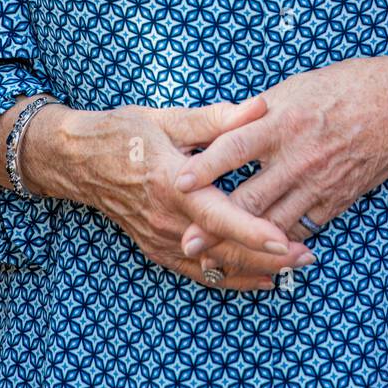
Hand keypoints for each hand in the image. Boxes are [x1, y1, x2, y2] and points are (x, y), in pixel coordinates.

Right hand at [23, 95, 309, 290]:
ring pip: (213, 267)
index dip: (252, 230)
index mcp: (171, 184)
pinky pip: (197, 273)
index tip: (286, 239)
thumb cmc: (124, 133)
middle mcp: (166, 220)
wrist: (78, 160)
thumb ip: (217, 119)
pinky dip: (230, 279)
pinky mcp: (156, 247)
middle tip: (309, 256)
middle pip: (223, 250)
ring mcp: (160, 239)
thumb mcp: (168, 118)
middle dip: (267, 257)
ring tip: (294, 267)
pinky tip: (259, 279)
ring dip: (255, 270)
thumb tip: (260, 108)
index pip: (217, 216)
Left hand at [172, 55, 387, 262]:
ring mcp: (319, 184)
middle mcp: (299, 156)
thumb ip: (260, 113)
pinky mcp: (335, 201)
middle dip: (215, 222)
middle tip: (186, 241)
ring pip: (274, 223)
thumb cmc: (346, 87)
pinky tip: (257, 255)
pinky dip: (279, 244)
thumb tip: (224, 127)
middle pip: (250, 197)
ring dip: (242, 243)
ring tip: (212, 257)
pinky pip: (301, 229)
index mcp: (285, 121)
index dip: (207, 166)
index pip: (236, 146)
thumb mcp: (297, 88)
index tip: (178, 182)